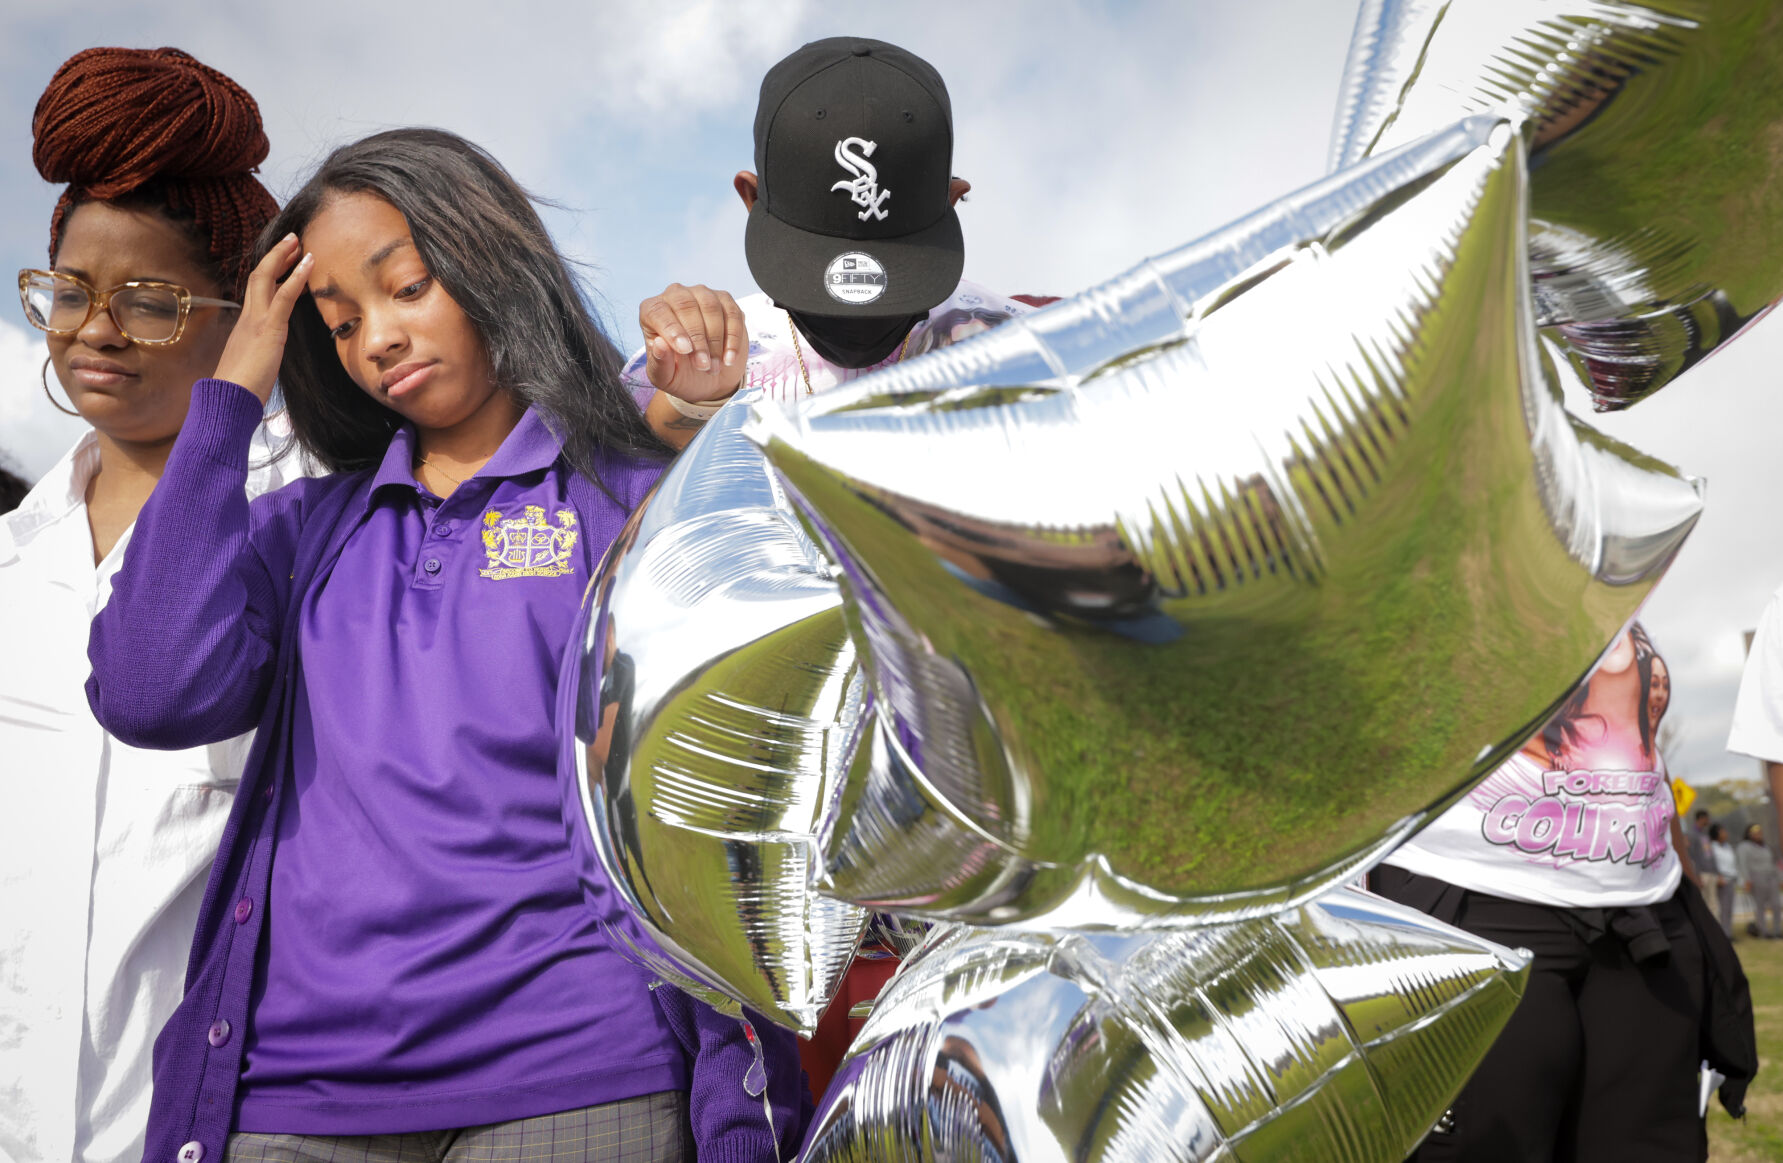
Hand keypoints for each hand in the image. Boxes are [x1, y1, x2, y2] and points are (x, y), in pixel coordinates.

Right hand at [214, 234, 311, 404]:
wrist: (228, 402)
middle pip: (259, 277)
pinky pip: (284, 297)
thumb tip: (265, 356)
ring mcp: (256, 321)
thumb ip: (258, 355)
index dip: (269, 273)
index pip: (256, 292)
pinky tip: (308, 262)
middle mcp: (247, 318)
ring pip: (267, 279)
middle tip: (291, 240)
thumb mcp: (252, 367)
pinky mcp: (269, 330)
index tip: (281, 259)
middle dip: (275, 257)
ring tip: (298, 242)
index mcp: (245, 327)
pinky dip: (296, 277)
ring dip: (283, 258)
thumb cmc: (239, 392)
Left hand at [639, 283, 745, 403]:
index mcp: (652, 311)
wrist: (709, 380)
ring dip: (715, 339)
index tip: (685, 350)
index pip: (657, 312)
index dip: (672, 330)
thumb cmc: (681, 374)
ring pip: (710, 306)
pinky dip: (733, 337)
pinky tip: (729, 357)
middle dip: (697, 339)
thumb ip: (659, 363)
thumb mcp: (665, 377)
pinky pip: (732, 313)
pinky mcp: (726, 302)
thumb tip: (659, 344)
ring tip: (714, 366)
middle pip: (685, 306)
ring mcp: (702, 296)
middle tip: (703, 365)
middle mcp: (675, 297)